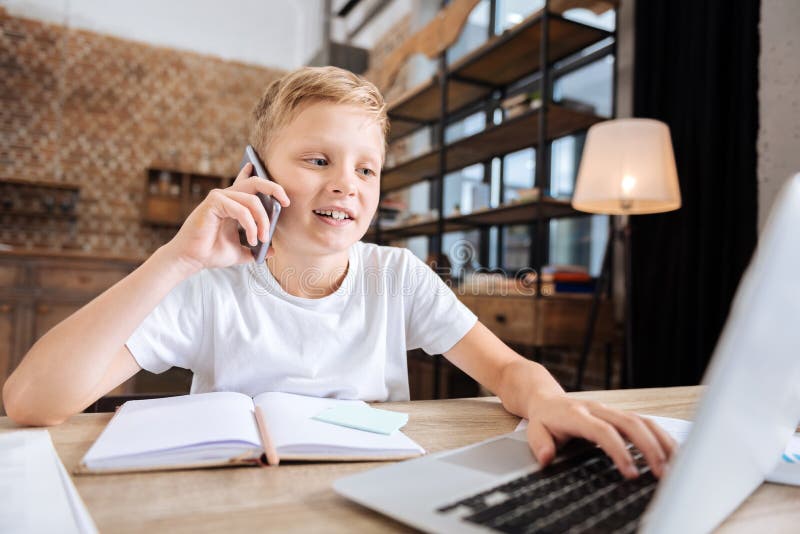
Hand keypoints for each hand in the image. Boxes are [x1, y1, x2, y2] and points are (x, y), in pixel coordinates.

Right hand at [162, 163, 290, 272]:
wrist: (192, 260)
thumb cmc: (212, 253)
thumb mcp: (241, 251)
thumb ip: (255, 249)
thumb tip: (272, 251)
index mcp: (233, 203)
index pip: (249, 184)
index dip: (267, 182)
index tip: (283, 194)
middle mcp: (227, 196)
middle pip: (256, 182)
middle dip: (274, 189)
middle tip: (286, 203)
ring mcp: (220, 197)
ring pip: (252, 201)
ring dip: (262, 221)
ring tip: (263, 239)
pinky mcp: (214, 202)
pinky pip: (241, 209)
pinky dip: (250, 225)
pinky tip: (252, 239)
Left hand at [524, 393, 677, 478]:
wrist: (547, 399)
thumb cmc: (544, 419)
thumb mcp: (534, 431)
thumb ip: (540, 444)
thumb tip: (547, 458)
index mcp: (577, 415)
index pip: (604, 432)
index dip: (619, 451)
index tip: (631, 473)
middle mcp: (598, 409)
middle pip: (630, 424)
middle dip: (649, 448)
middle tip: (662, 473)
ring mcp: (611, 410)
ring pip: (642, 421)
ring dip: (661, 442)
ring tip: (675, 465)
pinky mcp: (619, 413)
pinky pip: (645, 422)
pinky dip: (661, 436)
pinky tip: (673, 452)